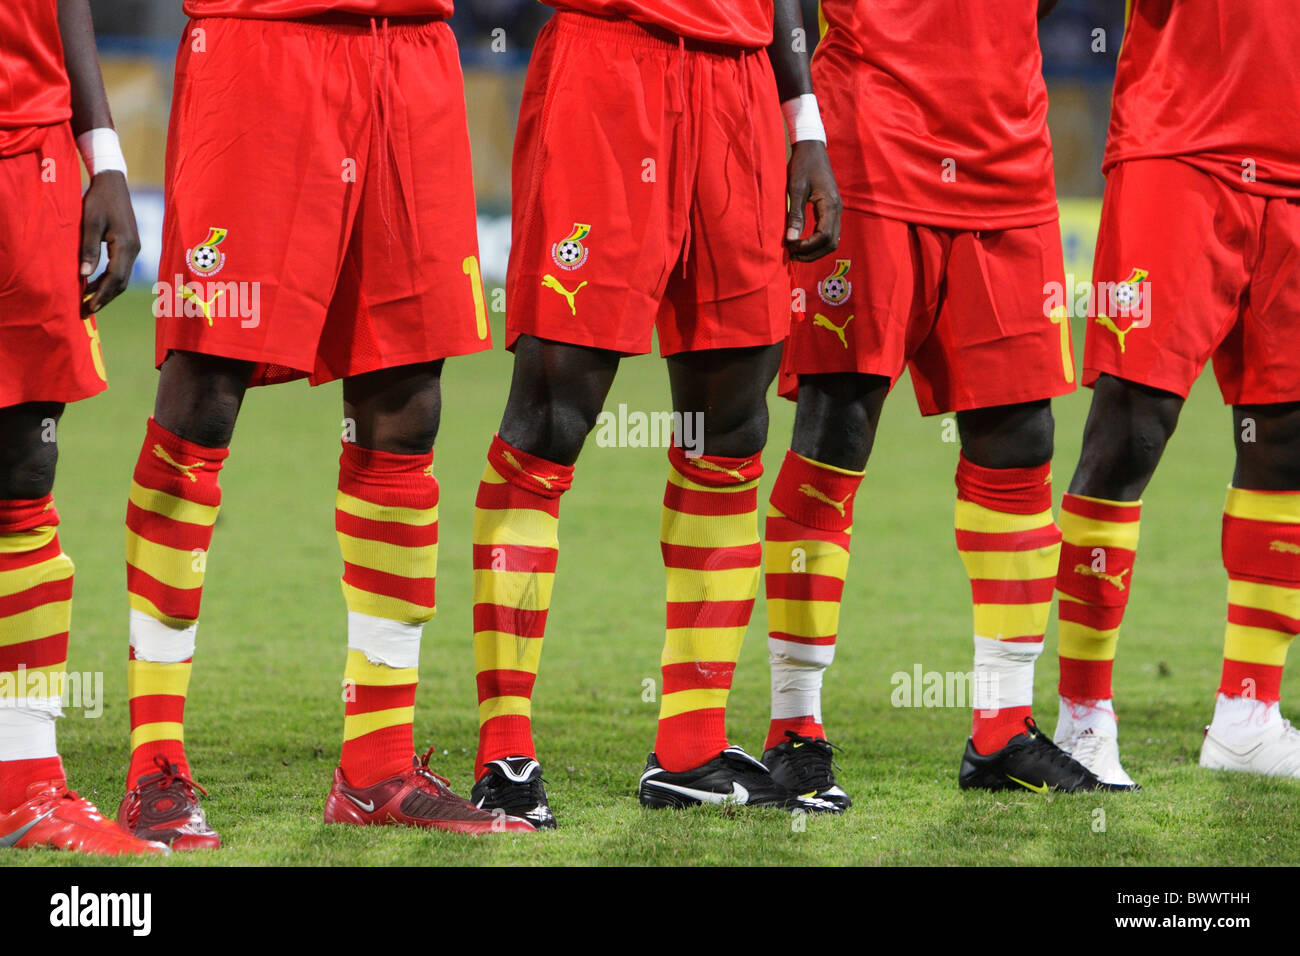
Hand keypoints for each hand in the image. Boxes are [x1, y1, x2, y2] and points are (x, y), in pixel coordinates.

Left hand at [79, 170, 139, 313]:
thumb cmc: (98, 200)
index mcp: (126, 245)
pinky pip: (121, 268)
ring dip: (106, 291)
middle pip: (121, 282)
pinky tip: (95, 284)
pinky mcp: (130, 246)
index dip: (102, 294)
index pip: (115, 277)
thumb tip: (84, 275)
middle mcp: (134, 250)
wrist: (113, 183)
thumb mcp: (90, 223)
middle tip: (87, 311)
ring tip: (89, 302)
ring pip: (122, 277)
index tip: (89, 307)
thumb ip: (88, 249)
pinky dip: (108, 279)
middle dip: (104, 297)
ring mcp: (134, 248)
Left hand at [784, 140, 840, 261]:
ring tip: (795, 251)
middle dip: (812, 253)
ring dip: (815, 250)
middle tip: (792, 255)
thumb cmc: (803, 165)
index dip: (808, 247)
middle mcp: (837, 209)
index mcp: (830, 204)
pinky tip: (802, 242)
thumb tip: (790, 239)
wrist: (812, 148)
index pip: (825, 236)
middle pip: (831, 243)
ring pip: (832, 240)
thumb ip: (795, 214)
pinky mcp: (831, 209)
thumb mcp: (795, 188)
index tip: (790, 247)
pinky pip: (829, 232)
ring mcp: (836, 210)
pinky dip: (817, 242)